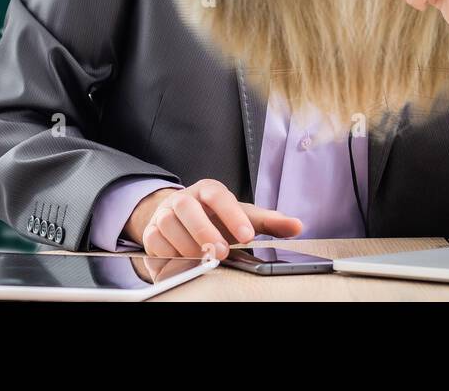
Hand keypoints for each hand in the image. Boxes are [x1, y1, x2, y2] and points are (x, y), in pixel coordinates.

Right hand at [124, 178, 302, 258]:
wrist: (181, 221)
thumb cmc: (217, 219)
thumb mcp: (243, 217)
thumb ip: (270, 222)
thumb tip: (297, 226)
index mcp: (208, 190)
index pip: (219, 195)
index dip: (232, 214)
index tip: (247, 236)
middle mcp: (184, 198)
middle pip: (188, 207)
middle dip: (205, 231)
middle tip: (221, 252)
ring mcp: (164, 214)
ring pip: (169, 224)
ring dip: (187, 244)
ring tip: (203, 258)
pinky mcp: (151, 232)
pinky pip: (155, 241)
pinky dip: (169, 253)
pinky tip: (183, 259)